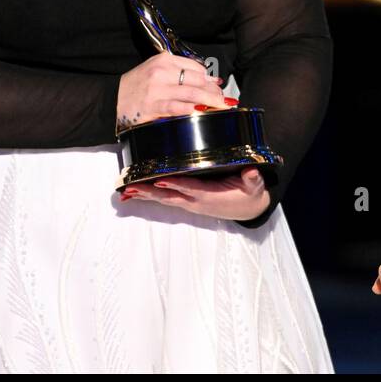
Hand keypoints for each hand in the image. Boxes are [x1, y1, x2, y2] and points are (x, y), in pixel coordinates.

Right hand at [116, 52, 231, 129]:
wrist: (113, 99)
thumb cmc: (137, 85)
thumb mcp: (156, 70)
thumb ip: (179, 72)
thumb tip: (209, 80)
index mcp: (164, 60)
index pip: (196, 67)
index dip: (210, 79)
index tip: (218, 87)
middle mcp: (161, 72)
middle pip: (198, 80)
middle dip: (215, 91)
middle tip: (225, 100)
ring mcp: (157, 89)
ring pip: (193, 93)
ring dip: (211, 101)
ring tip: (222, 106)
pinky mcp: (153, 106)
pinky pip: (178, 107)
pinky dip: (193, 109)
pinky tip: (203, 111)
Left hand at [118, 167, 270, 220]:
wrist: (248, 210)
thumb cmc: (250, 194)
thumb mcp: (255, 186)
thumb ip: (252, 179)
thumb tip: (252, 171)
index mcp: (210, 195)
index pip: (190, 188)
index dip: (176, 185)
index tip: (160, 181)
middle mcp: (196, 201)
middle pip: (169, 196)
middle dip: (149, 192)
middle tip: (131, 188)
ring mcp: (190, 203)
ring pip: (163, 199)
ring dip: (144, 195)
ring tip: (125, 192)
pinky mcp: (187, 202)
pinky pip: (165, 200)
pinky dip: (148, 197)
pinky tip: (134, 195)